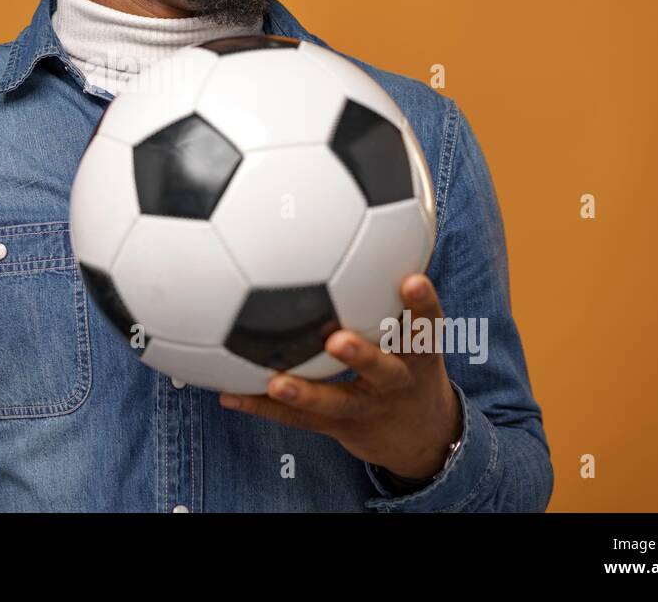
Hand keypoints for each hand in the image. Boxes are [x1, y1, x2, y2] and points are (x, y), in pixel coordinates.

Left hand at [219, 273, 461, 480]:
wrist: (422, 436)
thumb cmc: (410, 363)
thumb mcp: (421, 335)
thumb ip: (400, 290)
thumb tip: (390, 222)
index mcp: (419, 355)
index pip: (427, 326)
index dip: (423, 304)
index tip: (412, 280)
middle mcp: (397, 382)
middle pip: (383, 370)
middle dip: (362, 355)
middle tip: (338, 341)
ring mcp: (367, 408)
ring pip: (335, 402)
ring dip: (304, 391)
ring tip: (276, 381)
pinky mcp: (339, 427)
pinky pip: (298, 419)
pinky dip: (262, 407)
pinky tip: (230, 396)